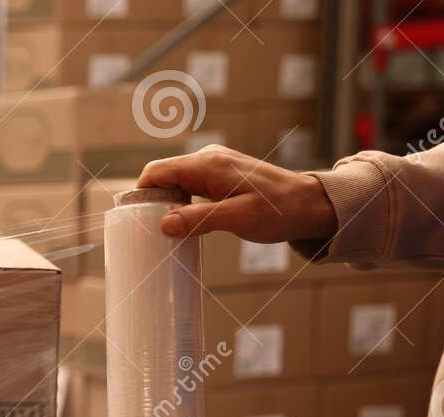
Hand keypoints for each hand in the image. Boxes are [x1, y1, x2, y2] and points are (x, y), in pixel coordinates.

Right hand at [137, 145, 338, 243]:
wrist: (310, 204)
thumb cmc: (279, 211)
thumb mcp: (239, 219)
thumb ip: (201, 220)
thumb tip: (164, 223)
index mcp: (209, 165)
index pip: (157, 172)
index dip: (140, 194)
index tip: (134, 220)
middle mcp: (209, 159)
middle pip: (163, 175)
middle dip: (151, 201)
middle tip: (149, 231)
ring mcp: (215, 165)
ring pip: (176, 180)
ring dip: (167, 203)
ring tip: (167, 230)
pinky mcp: (221, 175)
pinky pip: (190, 185)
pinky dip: (181, 201)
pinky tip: (187, 221)